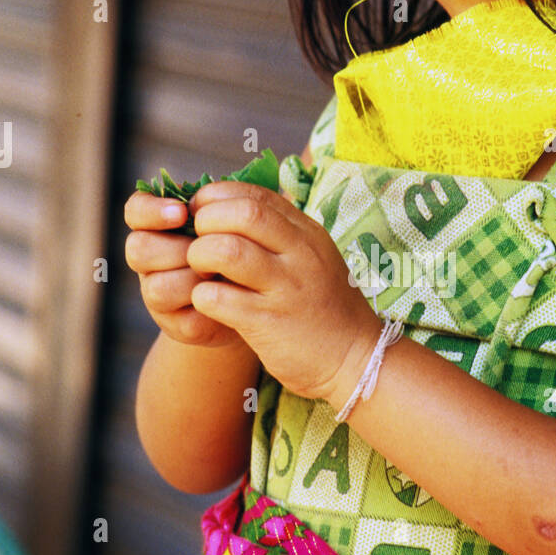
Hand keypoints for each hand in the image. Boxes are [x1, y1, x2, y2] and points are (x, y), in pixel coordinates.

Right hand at [123, 191, 247, 348]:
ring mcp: (158, 292)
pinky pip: (182, 318)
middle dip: (176, 248)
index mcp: (158, 226)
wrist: (259, 294)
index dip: (152, 211)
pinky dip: (209, 305)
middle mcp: (150, 259)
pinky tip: (229, 296)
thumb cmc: (244, 245)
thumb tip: (225, 192)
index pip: (136, 210)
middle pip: (138, 249)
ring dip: (193, 278)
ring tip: (222, 272)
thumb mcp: (236, 220)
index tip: (181, 211)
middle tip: (207, 248)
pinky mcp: (176, 324)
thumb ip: (225, 203)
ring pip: (156, 286)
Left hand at [186, 181, 383, 405]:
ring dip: (200, 256)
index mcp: (307, 234)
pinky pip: (219, 298)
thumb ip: (279, 235)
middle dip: (207, 221)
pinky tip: (209, 303)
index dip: (218, 198)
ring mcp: (286, 289)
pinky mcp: (269, 323)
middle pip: (243, 214)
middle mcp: (300, 255)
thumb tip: (230, 212)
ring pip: (226, 251)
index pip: (255, 196)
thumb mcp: (312, 259)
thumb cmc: (324, 308)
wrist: (356, 358)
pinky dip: (202, 297)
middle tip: (199, 243)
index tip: (202, 214)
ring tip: (203, 272)